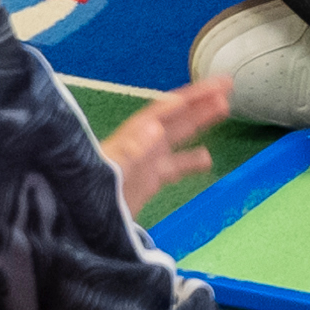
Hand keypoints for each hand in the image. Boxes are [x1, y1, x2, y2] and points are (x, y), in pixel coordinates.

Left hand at [101, 78, 231, 216]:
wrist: (82, 222)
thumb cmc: (92, 193)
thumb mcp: (112, 170)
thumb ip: (132, 150)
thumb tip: (156, 126)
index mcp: (134, 137)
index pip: (166, 110)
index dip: (191, 97)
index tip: (215, 87)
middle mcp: (141, 144)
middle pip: (175, 118)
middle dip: (200, 103)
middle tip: (227, 89)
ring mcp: (145, 162)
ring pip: (177, 137)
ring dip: (199, 124)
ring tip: (224, 110)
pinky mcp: (147, 181)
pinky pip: (174, 166)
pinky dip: (190, 161)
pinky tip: (207, 159)